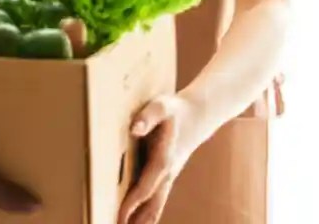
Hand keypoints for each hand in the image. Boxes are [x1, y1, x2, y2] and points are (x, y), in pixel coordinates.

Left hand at [119, 94, 203, 223]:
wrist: (199, 115)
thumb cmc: (175, 110)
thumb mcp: (161, 106)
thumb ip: (147, 117)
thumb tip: (134, 128)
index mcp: (163, 160)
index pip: (145, 187)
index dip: (132, 203)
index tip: (119, 216)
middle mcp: (167, 174)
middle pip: (152, 205)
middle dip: (136, 220)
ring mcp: (168, 177)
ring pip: (156, 206)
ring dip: (142, 221)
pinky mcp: (167, 176)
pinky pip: (157, 200)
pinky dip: (147, 214)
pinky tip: (136, 222)